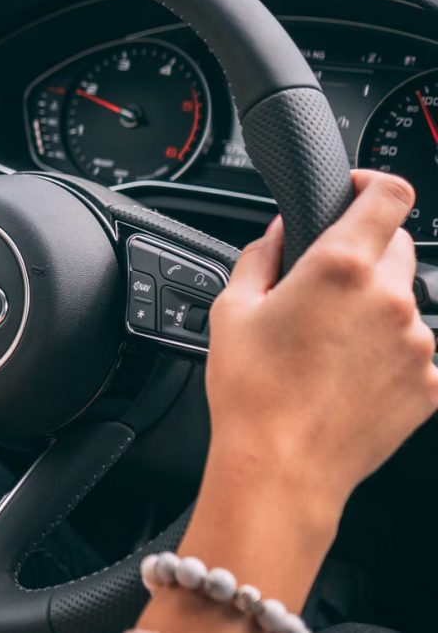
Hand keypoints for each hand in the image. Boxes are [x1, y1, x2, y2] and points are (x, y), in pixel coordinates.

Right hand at [205, 170, 437, 510]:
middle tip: (323, 284)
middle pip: (398, 245)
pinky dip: (385, 351)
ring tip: (327, 344)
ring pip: (404, 300)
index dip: (374, 183)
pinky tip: (344, 375)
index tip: (356, 191)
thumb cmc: (252, 392)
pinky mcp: (429, 383)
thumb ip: (262, 255)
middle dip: (364, 251)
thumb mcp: (232, 308)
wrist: (282, 468)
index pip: (390, 194)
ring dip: (373, 306)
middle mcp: (390, 299)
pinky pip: (412, 349)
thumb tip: (282, 232)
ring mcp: (417, 344)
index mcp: (341, 267)